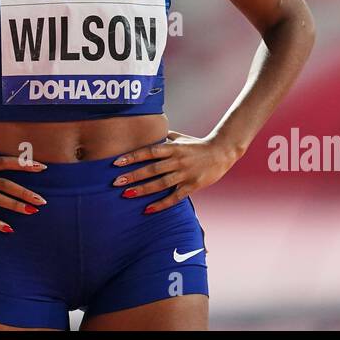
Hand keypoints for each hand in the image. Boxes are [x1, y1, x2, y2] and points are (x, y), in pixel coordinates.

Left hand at [111, 130, 234, 214]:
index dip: (132, 156)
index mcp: (173, 148)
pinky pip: (175, 197)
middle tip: (116, 182)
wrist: (223, 152)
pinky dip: (161, 204)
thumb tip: (149, 130)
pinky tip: (148, 209)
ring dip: (143, 190)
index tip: (116, 162)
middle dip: (133, 176)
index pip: (149, 151)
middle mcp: (177, 160)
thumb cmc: (198, 145)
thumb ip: (165, 136)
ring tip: (126, 195)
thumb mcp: (181, 137)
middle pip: (152, 169)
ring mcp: (185, 174)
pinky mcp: (193, 186)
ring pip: (161, 183)